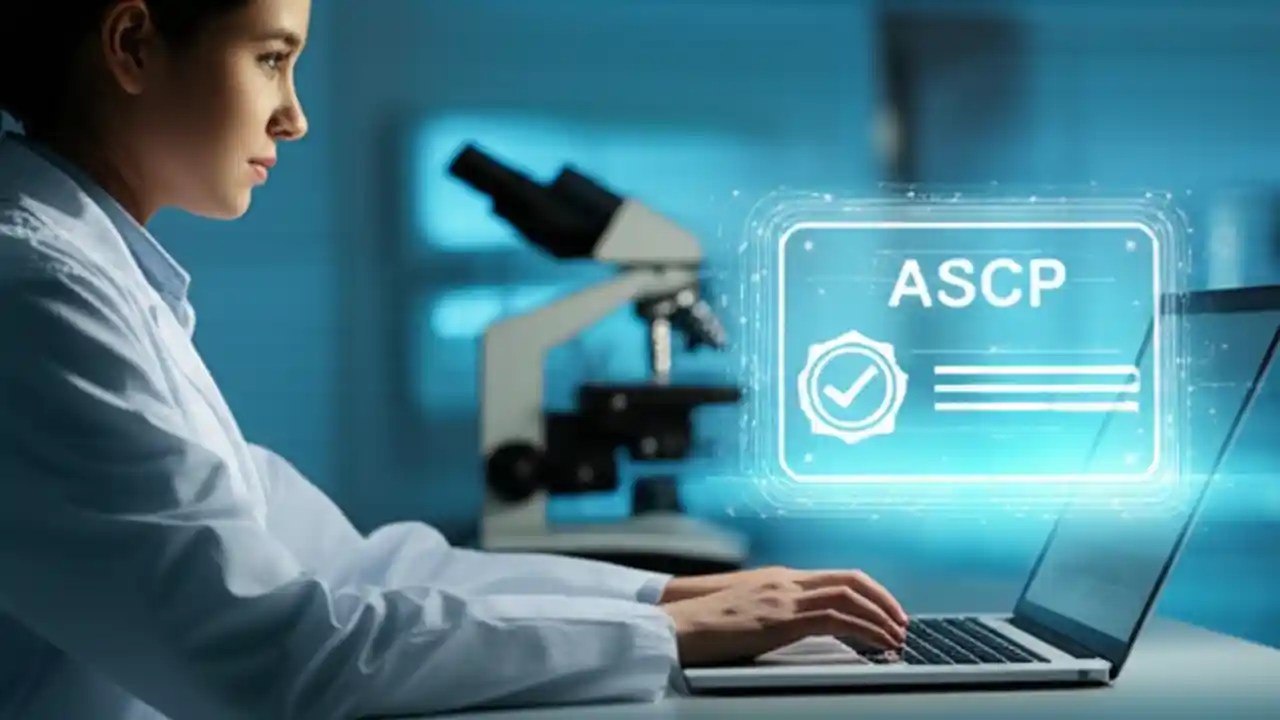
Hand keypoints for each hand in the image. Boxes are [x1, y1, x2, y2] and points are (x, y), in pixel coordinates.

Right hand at [661, 577, 907, 666]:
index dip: (868, 592)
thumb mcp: (747, 613)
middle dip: (882, 599)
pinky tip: (876, 643)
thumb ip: (774, 614)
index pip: (835, 577)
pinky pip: (835, 619)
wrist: (677, 624)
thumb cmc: (704, 625)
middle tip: (901, 621)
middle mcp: (785, 581)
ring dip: (880, 616)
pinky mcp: (780, 619)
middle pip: (849, 580)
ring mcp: (783, 597)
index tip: (885, 611)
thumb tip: (798, 628)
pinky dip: (864, 630)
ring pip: (848, 597)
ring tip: (896, 636)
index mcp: (778, 579)